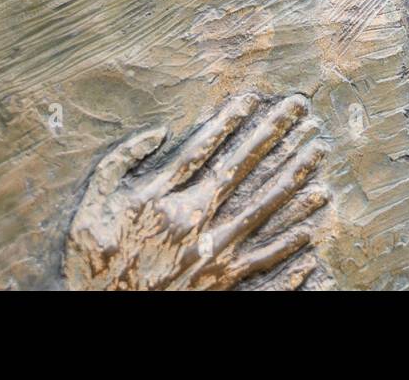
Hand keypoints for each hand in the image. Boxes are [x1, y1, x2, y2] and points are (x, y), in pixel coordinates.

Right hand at [63, 93, 329, 289]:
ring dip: (293, 179)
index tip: (255, 98)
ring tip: (317, 153)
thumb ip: (121, 161)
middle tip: (300, 110)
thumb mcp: (92, 202)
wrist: (101, 310)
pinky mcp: (219, 282)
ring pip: (261, 209)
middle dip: (272, 136)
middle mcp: (191, 222)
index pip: (204, 149)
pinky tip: (311, 225)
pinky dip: (288, 243)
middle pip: (241, 170)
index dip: (230, 120)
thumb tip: (158, 132)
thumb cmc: (92, 255)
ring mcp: (210, 254)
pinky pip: (262, 260)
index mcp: (160, 198)